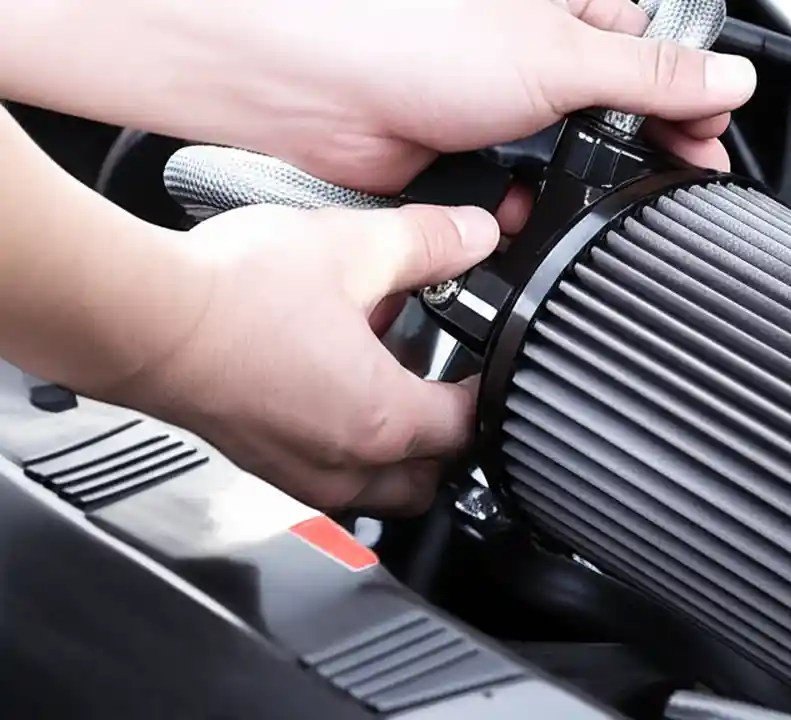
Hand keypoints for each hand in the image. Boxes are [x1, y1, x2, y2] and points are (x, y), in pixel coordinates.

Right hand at [108, 203, 499, 514]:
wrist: (138, 317)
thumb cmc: (231, 296)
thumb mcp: (354, 248)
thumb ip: (429, 242)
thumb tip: (475, 235)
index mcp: (383, 421)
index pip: (470, 428)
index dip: (488, 390)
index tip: (486, 361)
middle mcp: (343, 464)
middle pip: (430, 477)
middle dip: (448, 439)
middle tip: (447, 384)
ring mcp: (297, 472)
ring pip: (378, 487)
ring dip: (397, 448)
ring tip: (387, 382)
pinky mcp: (260, 463)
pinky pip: (327, 475)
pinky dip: (345, 445)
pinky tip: (329, 383)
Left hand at [247, 0, 755, 195]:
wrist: (314, 87)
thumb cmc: (414, 36)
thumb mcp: (563, 55)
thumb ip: (652, 76)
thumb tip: (732, 81)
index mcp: (574, 14)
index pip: (660, 58)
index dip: (694, 103)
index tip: (713, 146)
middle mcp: (543, 60)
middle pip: (624, 117)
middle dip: (646, 154)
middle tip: (673, 183)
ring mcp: (508, 111)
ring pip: (576, 164)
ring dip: (588, 189)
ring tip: (604, 203)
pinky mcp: (475, 158)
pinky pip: (526, 195)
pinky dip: (536, 212)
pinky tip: (539, 215)